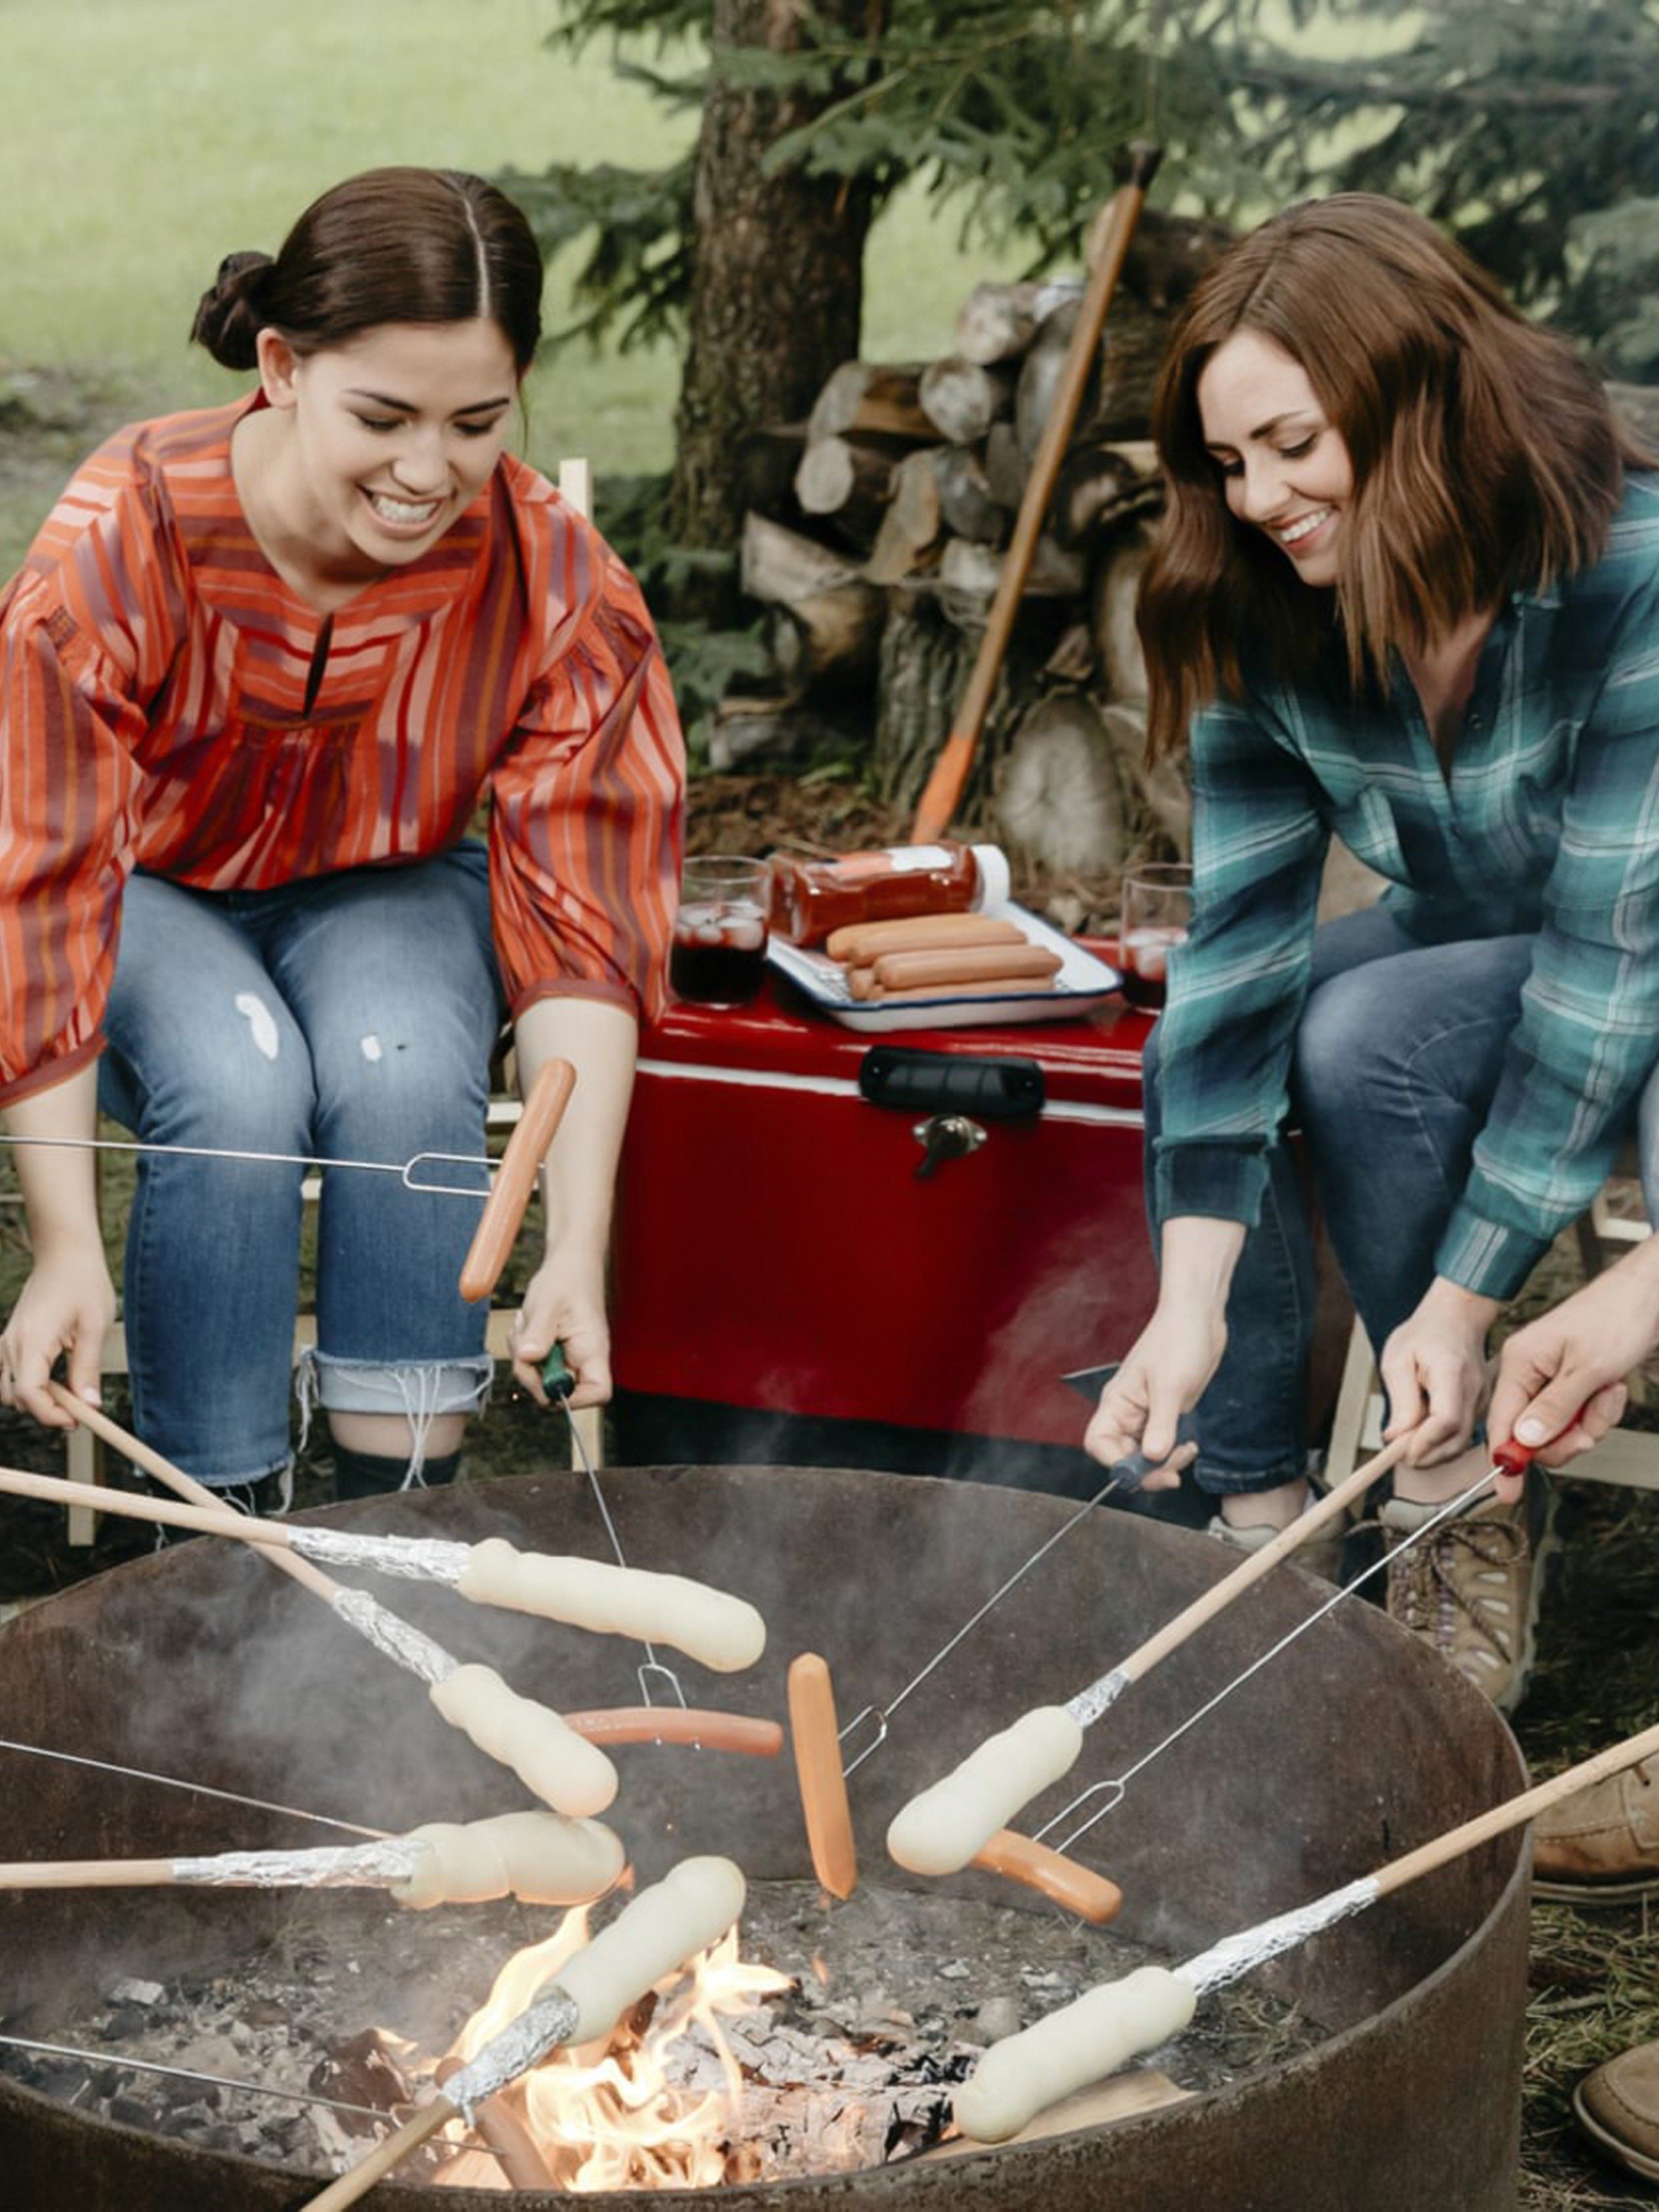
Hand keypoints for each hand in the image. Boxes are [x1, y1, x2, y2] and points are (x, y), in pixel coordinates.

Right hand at [0, 1243, 116, 1426]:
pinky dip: (25, 1384)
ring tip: (70, 1389)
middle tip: (80, 1405)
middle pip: (15, 1398)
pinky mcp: (10, 1338)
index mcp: (32, 1341)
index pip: (28, 1394)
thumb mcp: (95, 1326)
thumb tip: (90, 1406)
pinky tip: (53, 1377)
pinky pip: (6, 1373)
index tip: (78, 1419)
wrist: (65, 1253)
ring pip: (7, 1389)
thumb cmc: (84, 1283)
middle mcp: (11, 1343)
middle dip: (46, 1409)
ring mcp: (7, 1341)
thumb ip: (88, 1369)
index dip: (51, 1415)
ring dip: (35, 1398)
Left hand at [506, 1247, 610, 1410]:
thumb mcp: (548, 1303)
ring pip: (540, 1377)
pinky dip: (522, 1347)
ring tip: (527, 1323)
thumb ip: (539, 1333)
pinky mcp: (553, 1351)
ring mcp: (567, 1356)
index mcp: (592, 1350)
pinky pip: (532, 1363)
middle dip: (532, 1373)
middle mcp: (583, 1358)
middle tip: (524, 1345)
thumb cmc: (566, 1277)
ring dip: (523, 1356)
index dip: (574, 1399)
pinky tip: (527, 1323)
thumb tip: (528, 1358)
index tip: (547, 1381)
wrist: (568, 1262)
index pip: (599, 1392)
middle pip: (559, 1391)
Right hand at [1082, 1301, 1219, 1483]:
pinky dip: (1175, 1451)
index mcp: (1117, 1401)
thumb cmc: (1177, 1339)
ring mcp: (1146, 1413)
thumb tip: (1152, 1457)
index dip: (1115, 1464)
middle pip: (1122, 1455)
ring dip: (1165, 1462)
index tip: (1142, 1471)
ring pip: (1145, 1454)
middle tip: (1172, 1473)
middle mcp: (1128, 1411)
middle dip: (1146, 1469)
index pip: (1099, 1443)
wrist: (1199, 1318)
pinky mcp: (1165, 1413)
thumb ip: (1161, 1425)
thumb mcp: (1170, 1386)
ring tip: (1187, 1450)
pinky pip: (1163, 1444)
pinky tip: (1189, 1445)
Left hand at [1379, 1277, 1500, 1465]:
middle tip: (1398, 1456)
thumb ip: (1400, 1400)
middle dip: (1426, 1455)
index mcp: (1452, 1372)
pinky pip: (1463, 1434)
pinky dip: (1442, 1443)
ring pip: (1462, 1442)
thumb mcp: (1398, 1359)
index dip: (1423, 1442)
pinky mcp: (1481, 1406)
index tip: (1400, 1451)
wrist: (1458, 1316)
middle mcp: (1474, 1389)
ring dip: (1434, 1453)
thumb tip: (1396, 1437)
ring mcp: (1482, 1399)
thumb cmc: (1425, 1333)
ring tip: (1406, 1447)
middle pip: (1457, 1439)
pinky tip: (1422, 1436)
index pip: (1446, 1420)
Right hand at [1488, 1255, 1658, 1474]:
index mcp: (1520, 1362)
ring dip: (1590, 1422)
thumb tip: (1525, 1442)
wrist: (1652, 1295)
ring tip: (1608, 1395)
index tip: (1508, 1495)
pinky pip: (1580, 1416)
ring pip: (1560, 1428)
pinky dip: (1601, 1410)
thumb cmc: (1618, 1318)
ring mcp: (1553, 1377)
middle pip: (1532, 1434)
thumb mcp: (1588, 1370)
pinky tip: (1613, 1389)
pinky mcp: (1574, 1382)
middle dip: (1566, 1437)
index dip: (1505, 1460)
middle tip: (1588, 1431)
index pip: (1501, 1422)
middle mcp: (1530, 1371)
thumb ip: (1554, 1409)